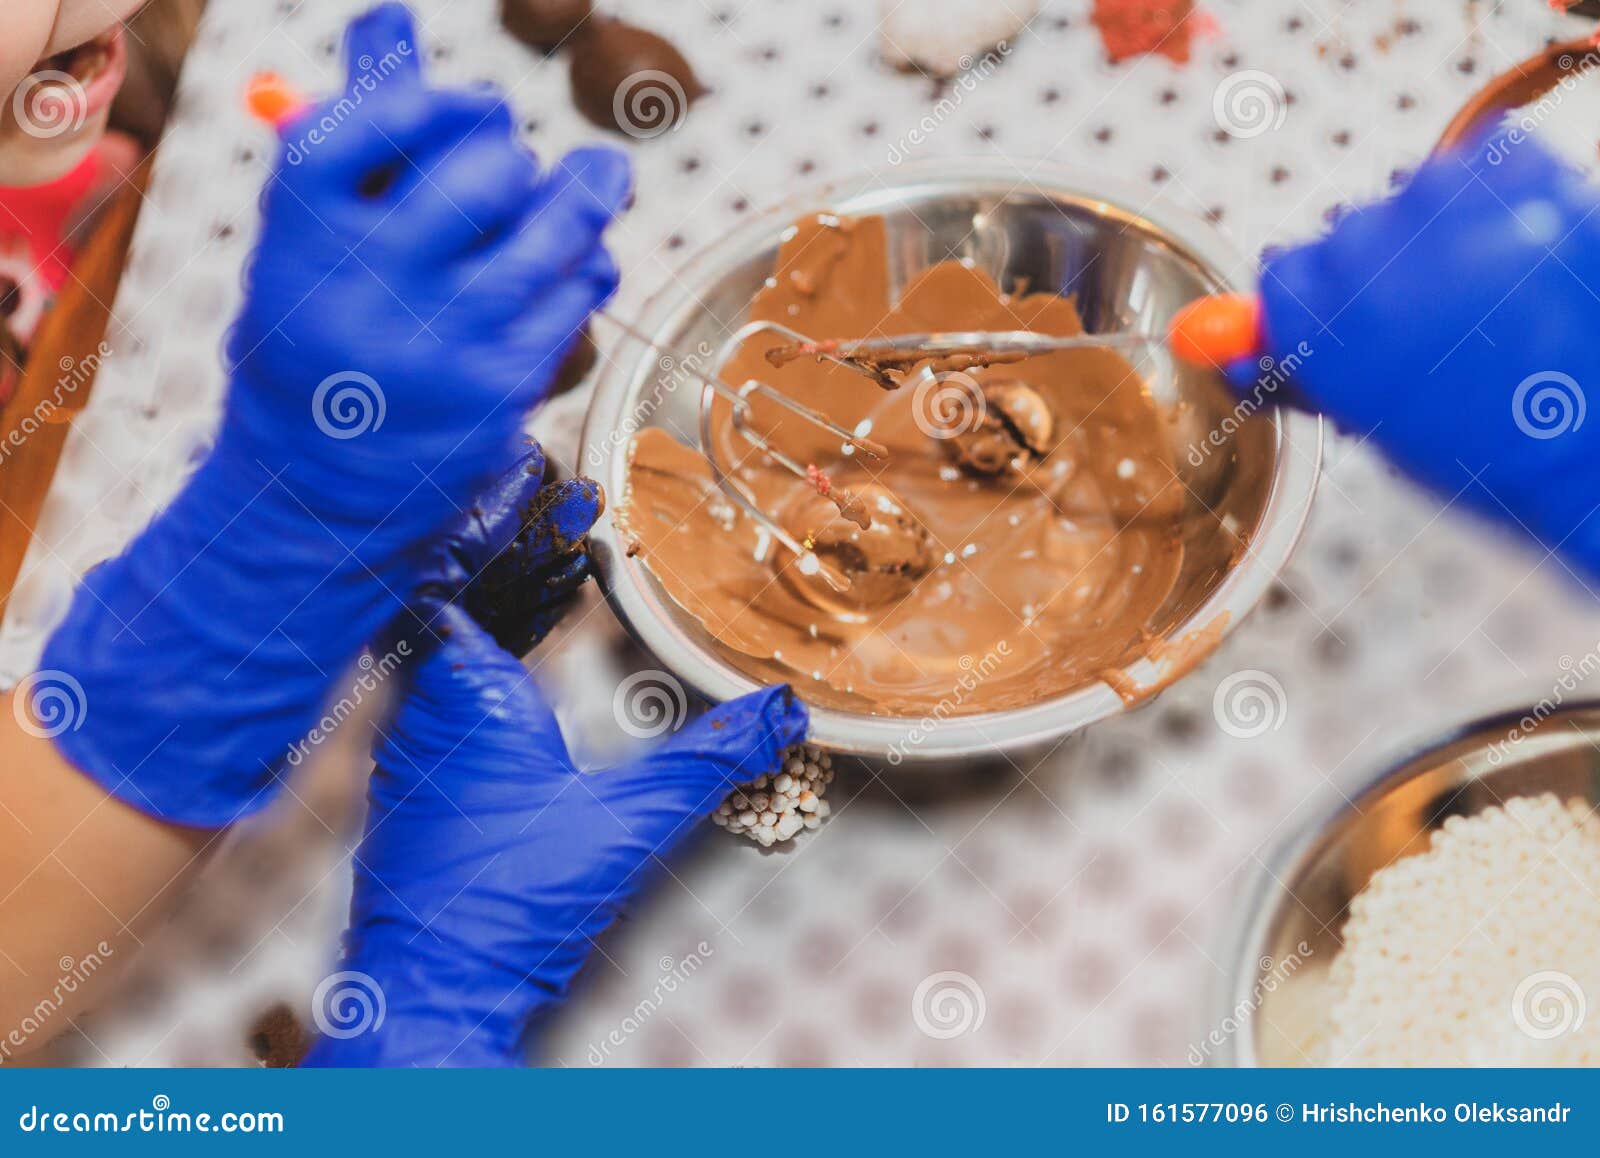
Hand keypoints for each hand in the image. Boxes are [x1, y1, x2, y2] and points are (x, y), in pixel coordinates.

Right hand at [37, 3, 627, 826]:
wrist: (319, 496)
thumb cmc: (318, 346)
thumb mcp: (312, 244)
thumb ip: (360, 135)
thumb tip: (393, 18)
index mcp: (299, 234)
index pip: (369, 123)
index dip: (432, 104)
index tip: (463, 112)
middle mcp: (369, 284)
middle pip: (485, 170)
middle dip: (512, 157)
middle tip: (516, 164)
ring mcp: (441, 341)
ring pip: (551, 231)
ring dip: (581, 199)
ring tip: (592, 184)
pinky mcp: (501, 390)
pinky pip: (573, 298)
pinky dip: (586, 271)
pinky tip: (578, 266)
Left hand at [301, 462, 806, 1067]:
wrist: (431, 996)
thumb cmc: (509, 906)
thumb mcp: (628, 824)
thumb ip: (709, 760)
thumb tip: (781, 713)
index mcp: (464, 692)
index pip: (467, 571)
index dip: (501, 522)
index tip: (540, 484)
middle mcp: (422, 709)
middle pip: (461, 597)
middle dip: (514, 554)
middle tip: (562, 517)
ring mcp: (410, 748)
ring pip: (450, 645)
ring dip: (500, 604)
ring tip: (557, 573)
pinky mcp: (414, 787)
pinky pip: (446, 688)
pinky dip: (487, 654)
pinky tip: (524, 663)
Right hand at [1246, 131, 1599, 569]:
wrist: (1597, 440)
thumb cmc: (1487, 447)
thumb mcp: (1372, 422)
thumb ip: (1302, 377)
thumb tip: (1232, 356)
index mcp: (1323, 318)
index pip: (1282, 274)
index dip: (1315, 300)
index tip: (1343, 319)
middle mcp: (1371, 255)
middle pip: (1347, 235)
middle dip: (1380, 272)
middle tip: (1435, 325)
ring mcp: (1448, 211)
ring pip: (1415, 195)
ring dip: (1441, 233)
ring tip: (1491, 296)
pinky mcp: (1518, 175)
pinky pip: (1487, 159)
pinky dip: (1502, 194)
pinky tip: (1523, 250)